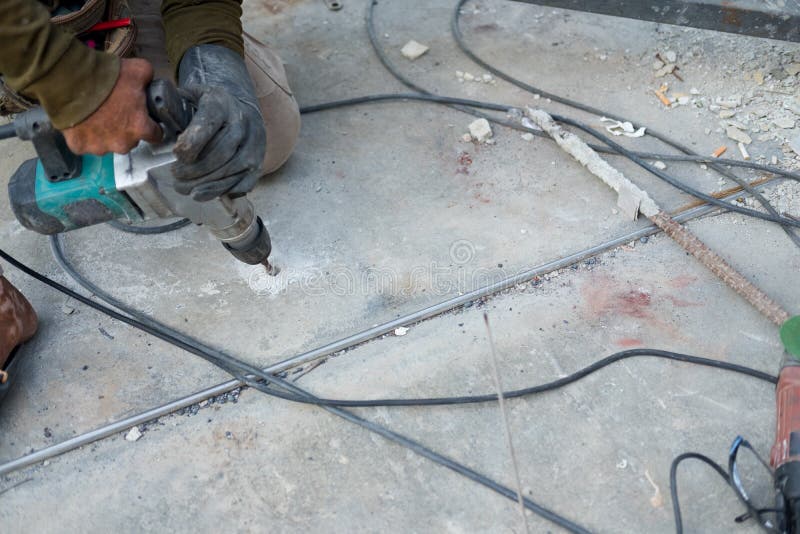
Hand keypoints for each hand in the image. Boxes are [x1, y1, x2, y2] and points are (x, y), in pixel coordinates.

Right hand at [62, 58, 161, 154]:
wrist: (70, 80)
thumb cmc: (106, 77)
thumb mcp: (137, 70)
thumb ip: (148, 78)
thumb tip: (148, 80)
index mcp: (140, 127)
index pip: (156, 135)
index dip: (151, 126)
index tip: (145, 120)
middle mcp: (122, 143)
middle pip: (130, 140)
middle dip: (126, 129)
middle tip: (116, 111)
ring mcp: (100, 147)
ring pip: (108, 144)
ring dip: (105, 134)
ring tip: (97, 115)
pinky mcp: (79, 146)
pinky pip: (85, 145)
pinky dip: (84, 135)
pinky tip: (81, 121)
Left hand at [171, 85, 265, 200]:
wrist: (241, 105)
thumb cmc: (210, 104)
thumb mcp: (192, 94)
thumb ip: (174, 106)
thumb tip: (154, 119)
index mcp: (221, 103)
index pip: (208, 124)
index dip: (191, 143)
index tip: (176, 155)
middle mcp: (242, 123)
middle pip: (220, 153)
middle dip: (196, 170)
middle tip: (177, 177)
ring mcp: (254, 144)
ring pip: (232, 170)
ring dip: (207, 184)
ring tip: (187, 190)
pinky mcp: (259, 161)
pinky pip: (244, 181)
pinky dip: (225, 190)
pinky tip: (206, 193)